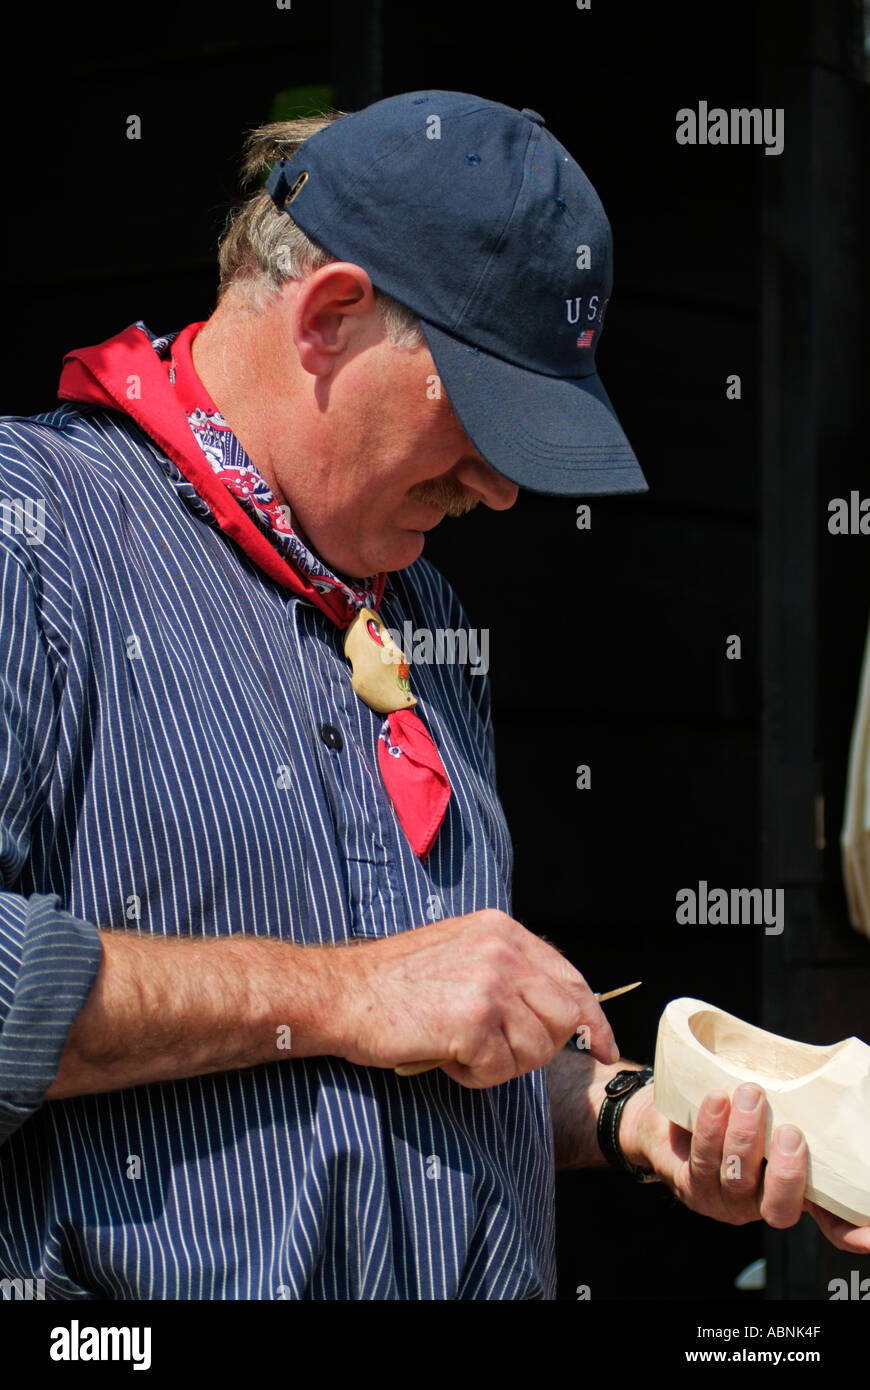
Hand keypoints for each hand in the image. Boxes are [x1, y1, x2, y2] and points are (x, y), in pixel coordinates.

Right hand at [330, 909, 619, 1087]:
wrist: (343, 993)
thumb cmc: (393, 982)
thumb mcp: (460, 950)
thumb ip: (508, 969)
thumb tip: (557, 1009)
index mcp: (503, 930)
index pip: (572, 979)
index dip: (594, 1019)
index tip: (604, 1046)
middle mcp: (504, 950)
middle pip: (565, 1018)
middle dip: (539, 1047)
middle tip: (495, 1051)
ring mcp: (491, 984)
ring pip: (536, 1049)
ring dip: (500, 1062)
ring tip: (459, 1046)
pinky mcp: (474, 1022)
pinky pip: (500, 1071)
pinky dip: (474, 1075)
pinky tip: (445, 1055)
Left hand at [621, 1081, 869, 1251]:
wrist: (673, 1116)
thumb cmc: (735, 1114)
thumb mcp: (770, 1118)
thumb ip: (798, 1118)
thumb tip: (829, 1091)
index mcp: (795, 1191)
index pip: (830, 1223)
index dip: (852, 1231)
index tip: (868, 1237)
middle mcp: (762, 1204)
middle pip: (780, 1209)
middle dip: (786, 1173)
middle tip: (789, 1131)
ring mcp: (725, 1201)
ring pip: (737, 1179)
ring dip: (744, 1136)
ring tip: (751, 1094)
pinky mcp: (691, 1186)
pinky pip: (703, 1161)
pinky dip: (711, 1127)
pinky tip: (716, 1100)